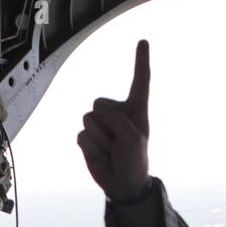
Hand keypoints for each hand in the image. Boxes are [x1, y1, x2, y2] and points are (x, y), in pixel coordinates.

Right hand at [78, 39, 149, 199]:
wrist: (123, 184)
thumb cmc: (135, 160)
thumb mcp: (133, 138)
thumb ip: (116, 119)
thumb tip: (93, 116)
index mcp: (136, 108)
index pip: (140, 81)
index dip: (141, 61)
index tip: (143, 42)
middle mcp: (117, 112)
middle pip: (100, 104)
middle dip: (108, 125)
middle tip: (119, 144)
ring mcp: (100, 125)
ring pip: (88, 119)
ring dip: (101, 139)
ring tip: (112, 151)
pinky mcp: (87, 138)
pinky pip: (82, 136)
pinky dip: (92, 148)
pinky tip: (102, 155)